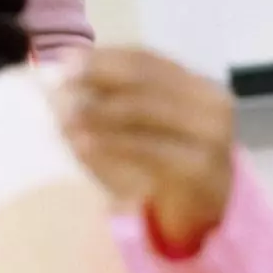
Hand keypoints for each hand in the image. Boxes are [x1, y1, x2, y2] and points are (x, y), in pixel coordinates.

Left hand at [48, 48, 235, 248]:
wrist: (207, 214)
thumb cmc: (169, 167)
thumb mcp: (147, 129)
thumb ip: (117, 103)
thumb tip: (65, 87)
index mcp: (199, 84)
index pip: (147, 59)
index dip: (105, 58)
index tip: (66, 61)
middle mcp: (211, 103)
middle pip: (146, 80)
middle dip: (99, 78)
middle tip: (61, 85)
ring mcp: (210, 135)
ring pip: (144, 110)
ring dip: (99, 110)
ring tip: (65, 115)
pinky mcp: (198, 167)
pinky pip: (146, 149)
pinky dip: (110, 143)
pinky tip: (82, 144)